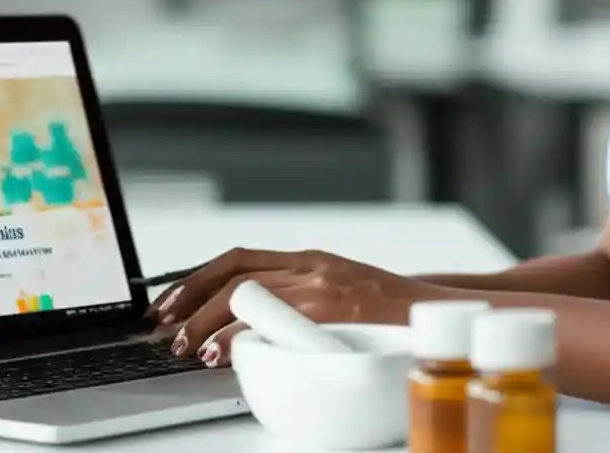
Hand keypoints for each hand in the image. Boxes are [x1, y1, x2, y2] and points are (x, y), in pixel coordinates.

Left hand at [143, 248, 439, 366]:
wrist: (444, 314)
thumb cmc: (394, 315)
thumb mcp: (344, 295)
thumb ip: (304, 300)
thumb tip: (251, 327)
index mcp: (312, 259)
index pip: (239, 258)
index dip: (196, 277)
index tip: (169, 302)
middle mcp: (313, 265)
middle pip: (232, 272)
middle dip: (189, 299)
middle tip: (165, 327)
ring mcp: (323, 284)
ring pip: (245, 293)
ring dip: (207, 322)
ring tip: (189, 347)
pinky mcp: (334, 308)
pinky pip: (273, 315)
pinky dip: (240, 333)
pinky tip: (224, 351)